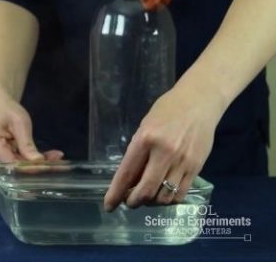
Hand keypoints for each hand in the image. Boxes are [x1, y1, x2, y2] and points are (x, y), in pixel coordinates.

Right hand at [0, 91, 63, 162]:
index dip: (30, 167)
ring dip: (34, 163)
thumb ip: (27, 144)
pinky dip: (28, 160)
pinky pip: (14, 163)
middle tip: (57, 159)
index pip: (11, 163)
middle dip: (35, 165)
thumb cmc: (7, 110)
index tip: (50, 165)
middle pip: (13, 167)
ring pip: (16, 167)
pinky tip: (44, 157)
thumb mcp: (20, 123)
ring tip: (54, 157)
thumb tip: (38, 162)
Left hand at [104, 82, 221, 210]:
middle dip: (133, 201)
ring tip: (146, 197)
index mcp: (145, 139)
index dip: (116, 193)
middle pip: (146, 190)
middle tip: (129, 202)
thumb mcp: (144, 127)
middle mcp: (164, 152)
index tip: (109, 205)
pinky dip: (169, 199)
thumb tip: (131, 180)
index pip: (127, 173)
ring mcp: (183, 161)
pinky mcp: (197, 167)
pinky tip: (163, 194)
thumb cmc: (166, 111)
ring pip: (164, 196)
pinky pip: (180, 193)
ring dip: (151, 202)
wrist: (199, 102)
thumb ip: (138, 152)